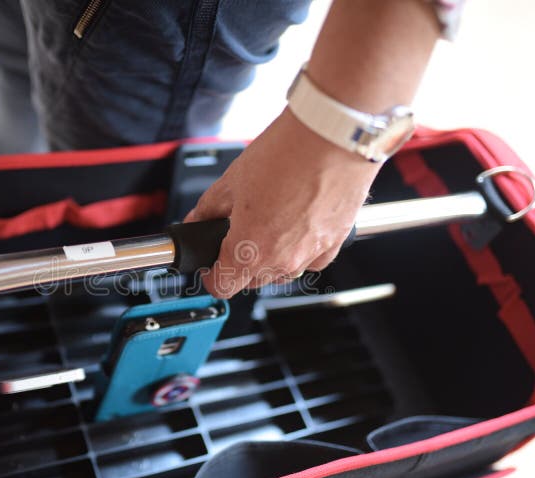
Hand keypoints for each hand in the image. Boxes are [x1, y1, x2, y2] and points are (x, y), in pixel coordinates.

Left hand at [183, 109, 379, 297]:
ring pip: (282, 272)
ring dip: (270, 258)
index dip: (210, 276)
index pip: (222, 286)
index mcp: (250, 250)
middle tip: (237, 231)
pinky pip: (310, 260)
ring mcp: (311, 254)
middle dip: (239, 262)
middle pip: (252, 281)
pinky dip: (299, 249)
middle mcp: (282, 261)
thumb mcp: (232, 179)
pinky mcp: (335, 242)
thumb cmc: (287, 153)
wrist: (333, 135)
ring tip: (269, 220)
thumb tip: (198, 218)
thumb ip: (209, 208)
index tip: (210, 264)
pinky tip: (295, 222)